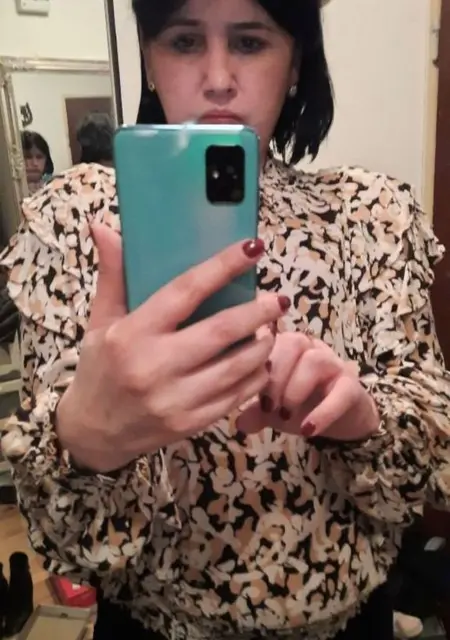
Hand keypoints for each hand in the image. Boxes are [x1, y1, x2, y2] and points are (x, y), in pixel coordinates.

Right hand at [57, 224, 289, 472]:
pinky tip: (261, 362)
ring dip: (262, 345)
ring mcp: (174, 400)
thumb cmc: (99, 369)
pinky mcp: (190, 424)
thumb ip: (112, 276)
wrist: (94, 432)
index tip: (252, 248)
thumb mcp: (99, 322)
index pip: (184, 291)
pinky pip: (235, 397)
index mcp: (132, 334)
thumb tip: (104, 226)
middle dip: (257, 313)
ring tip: (273, 328)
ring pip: (235, 368)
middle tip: (277, 299)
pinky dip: (255, 377)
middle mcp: (154, 367)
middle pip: (220, 332)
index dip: (222, 266)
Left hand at [236, 332, 379, 440]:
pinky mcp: (352, 386)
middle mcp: (311, 348)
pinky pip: (341, 392)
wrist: (342, 419)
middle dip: (276, 376)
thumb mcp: (274, 410)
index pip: (269, 339)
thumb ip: (255, 412)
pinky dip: (323, 412)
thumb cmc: (303, 406)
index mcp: (287, 347)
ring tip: (285, 416)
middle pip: (293, 343)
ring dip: (295, 390)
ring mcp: (334, 364)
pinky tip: (307, 429)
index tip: (245, 388)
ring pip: (315, 360)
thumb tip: (238, 422)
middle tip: (268, 406)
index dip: (257, 361)